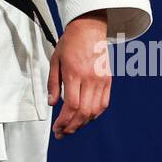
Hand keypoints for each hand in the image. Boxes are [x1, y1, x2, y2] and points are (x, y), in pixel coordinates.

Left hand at [47, 10, 109, 138]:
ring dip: (83, 123)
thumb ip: (53, 84)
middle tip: (62, 133)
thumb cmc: (70, 43)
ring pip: (95, 110)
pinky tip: (86, 118)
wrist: (90, 28)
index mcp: (75, 73)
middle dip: (72, 127)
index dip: (64, 121)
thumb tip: (52, 104)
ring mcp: (101, 80)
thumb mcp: (55, 61)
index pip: (71, 105)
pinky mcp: (108, 80)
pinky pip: (104, 103)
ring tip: (72, 128)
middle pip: (84, 112)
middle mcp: (90, 78)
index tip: (57, 127)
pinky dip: (95, 114)